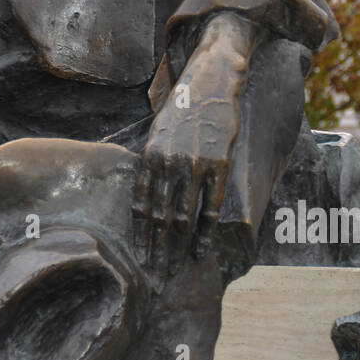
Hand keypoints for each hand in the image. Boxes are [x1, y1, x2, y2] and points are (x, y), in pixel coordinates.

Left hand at [134, 28, 247, 285]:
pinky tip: (202, 249)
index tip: (140, 260)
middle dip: (157, 250)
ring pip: (183, 216)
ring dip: (178, 247)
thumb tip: (145, 196)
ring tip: (176, 269)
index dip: (140, 237)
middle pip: (159, 217)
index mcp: (148, 157)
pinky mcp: (219, 164)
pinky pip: (212, 205)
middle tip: (155, 276)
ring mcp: (193, 164)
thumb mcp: (157, 134)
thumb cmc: (183, 111)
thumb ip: (150, 164)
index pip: (140, 207)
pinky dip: (206, 231)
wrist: (211, 83)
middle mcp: (167, 163)